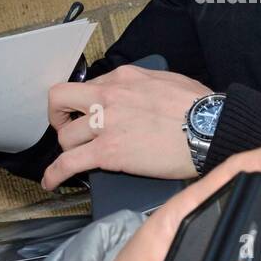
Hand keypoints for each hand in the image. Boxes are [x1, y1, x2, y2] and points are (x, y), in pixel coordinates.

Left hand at [42, 64, 210, 188]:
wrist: (210, 129)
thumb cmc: (198, 107)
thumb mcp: (166, 80)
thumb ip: (142, 85)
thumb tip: (137, 94)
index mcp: (123, 78)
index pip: (88, 86)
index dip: (84, 103)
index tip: (86, 113)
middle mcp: (108, 96)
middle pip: (60, 100)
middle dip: (59, 116)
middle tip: (68, 129)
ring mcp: (105, 124)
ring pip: (65, 136)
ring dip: (69, 149)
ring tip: (74, 160)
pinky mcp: (107, 153)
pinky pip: (68, 163)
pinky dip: (54, 175)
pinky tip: (50, 183)